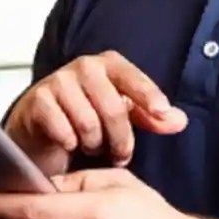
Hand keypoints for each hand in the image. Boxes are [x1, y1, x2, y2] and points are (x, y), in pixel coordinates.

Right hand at [4, 51, 187, 174]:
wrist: (39, 123)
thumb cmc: (85, 113)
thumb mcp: (122, 111)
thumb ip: (152, 116)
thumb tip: (180, 121)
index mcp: (108, 63)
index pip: (132, 77)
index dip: (149, 95)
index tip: (161, 112)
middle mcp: (84, 67)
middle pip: (113, 108)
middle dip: (121, 139)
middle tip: (121, 155)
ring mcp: (58, 81)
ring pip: (88, 123)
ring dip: (94, 144)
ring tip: (93, 147)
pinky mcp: (38, 101)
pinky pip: (63, 131)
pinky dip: (71, 144)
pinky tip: (70, 144)